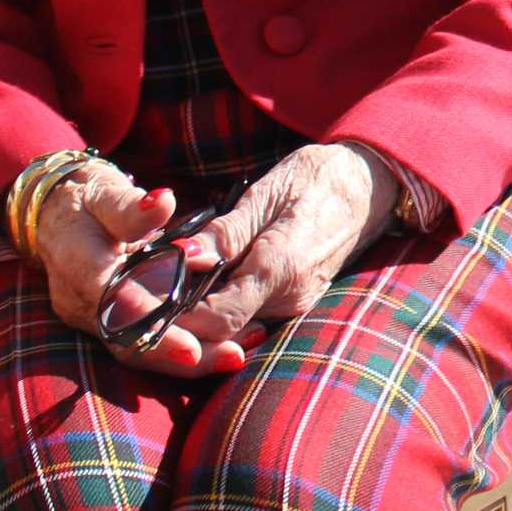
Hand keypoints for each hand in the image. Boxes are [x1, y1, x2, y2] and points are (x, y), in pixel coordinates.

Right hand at [28, 161, 254, 377]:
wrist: (58, 216)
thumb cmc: (86, 201)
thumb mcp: (105, 194)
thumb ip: (131, 206)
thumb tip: (164, 203)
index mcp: (79, 267)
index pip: (116, 304)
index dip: (153, 325)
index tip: (192, 348)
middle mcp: (82, 302)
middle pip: (128, 340)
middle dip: (179, 355)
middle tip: (232, 357)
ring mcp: (92, 316)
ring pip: (136, 349)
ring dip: (183, 361)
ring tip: (234, 357)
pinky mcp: (107, 321)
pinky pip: (140, 341)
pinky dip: (177, 348)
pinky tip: (220, 348)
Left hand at [161, 143, 394, 351]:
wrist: (372, 183)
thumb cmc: (319, 179)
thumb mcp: (267, 193)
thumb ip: (226, 232)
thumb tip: (182, 257)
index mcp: (281, 269)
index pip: (217, 321)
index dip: (175, 319)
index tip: (140, 299)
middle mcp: (290, 299)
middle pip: (219, 331)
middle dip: (177, 319)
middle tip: (139, 294)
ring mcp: (295, 304)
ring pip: (231, 326)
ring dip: (194, 312)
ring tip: (161, 283)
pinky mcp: (294, 301)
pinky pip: (247, 314)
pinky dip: (216, 304)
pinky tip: (196, 283)